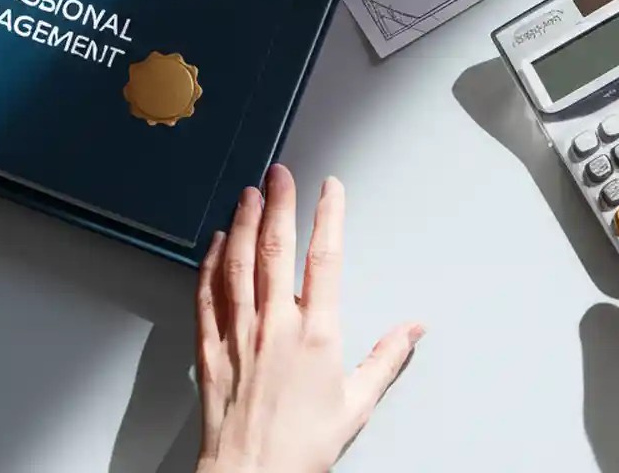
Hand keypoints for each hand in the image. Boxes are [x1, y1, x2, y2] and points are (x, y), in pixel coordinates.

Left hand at [195, 166, 423, 472]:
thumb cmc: (302, 447)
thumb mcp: (356, 404)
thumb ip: (385, 359)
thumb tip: (412, 330)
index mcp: (315, 334)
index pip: (324, 259)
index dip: (327, 216)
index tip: (329, 189)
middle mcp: (274, 326)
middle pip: (274, 250)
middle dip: (277, 204)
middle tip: (280, 172)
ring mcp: (238, 335)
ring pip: (236, 265)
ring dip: (241, 224)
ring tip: (247, 194)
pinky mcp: (210, 350)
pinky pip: (206, 297)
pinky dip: (209, 265)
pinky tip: (214, 245)